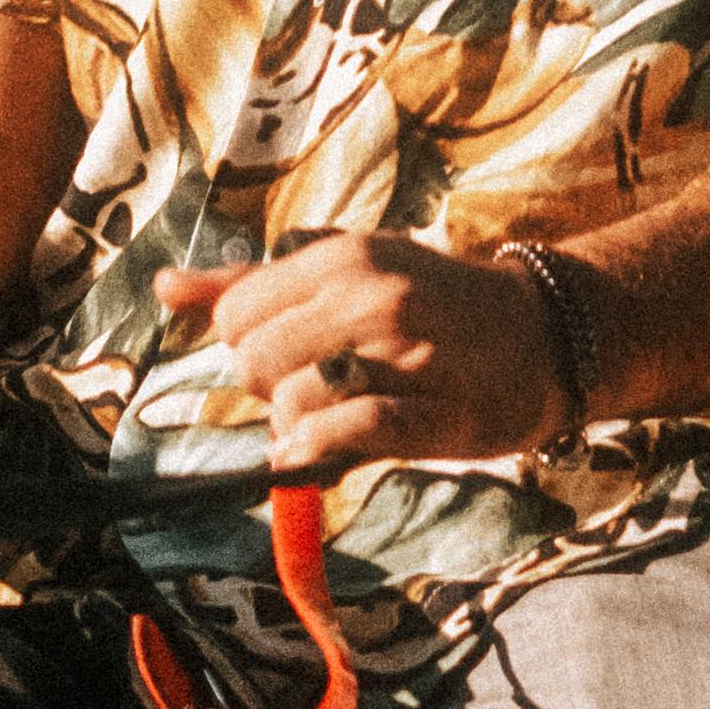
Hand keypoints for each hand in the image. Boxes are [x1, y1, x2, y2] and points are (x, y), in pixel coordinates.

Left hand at [155, 232, 563, 475]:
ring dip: (300, 425)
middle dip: (271, 388)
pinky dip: (320, 451)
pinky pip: (345, 434)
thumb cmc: (434, 304)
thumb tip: (165, 288)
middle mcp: (373, 296)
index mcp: (344, 257)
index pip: (235, 314)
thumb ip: (255, 284)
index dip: (249, 346)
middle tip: (317, 386)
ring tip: (337, 415)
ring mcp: (407, 354)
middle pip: (254, 362)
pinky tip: (328, 450)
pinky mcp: (435, 413)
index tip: (289, 353)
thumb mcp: (349, 271)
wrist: (544, 334)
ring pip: (294, 400)